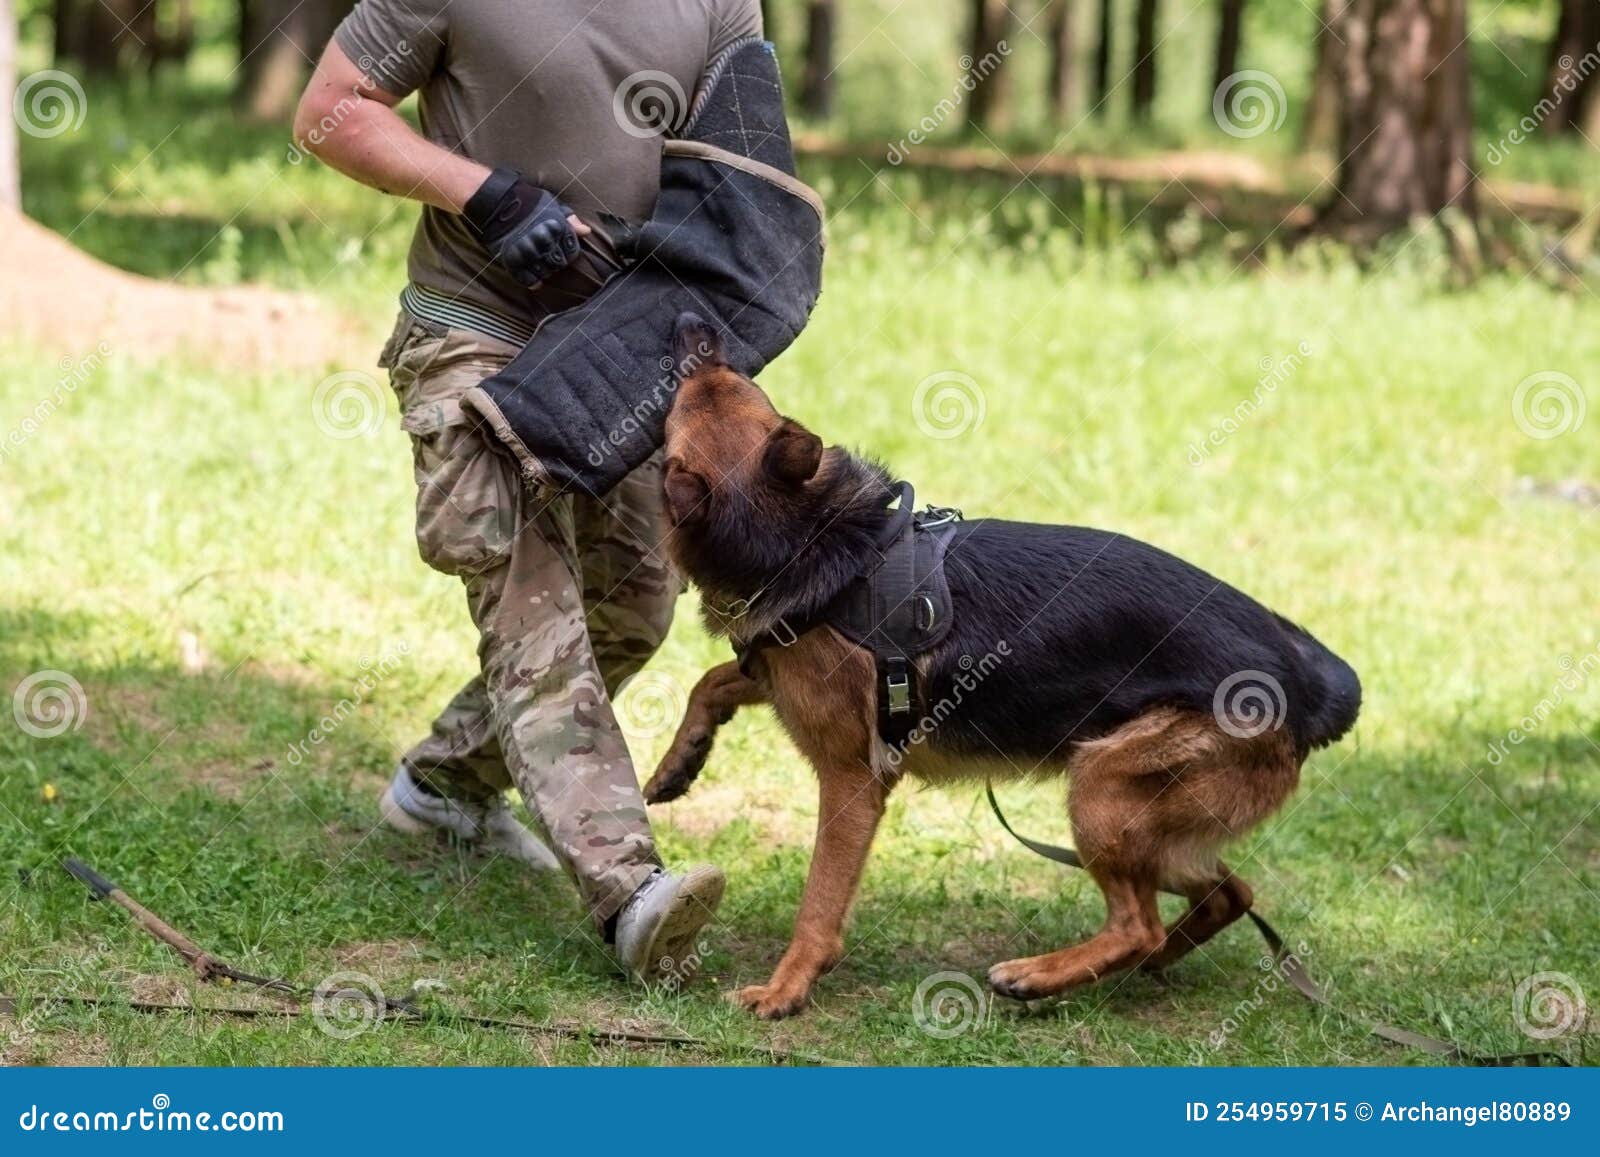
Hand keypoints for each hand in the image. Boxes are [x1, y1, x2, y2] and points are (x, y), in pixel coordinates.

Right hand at [463, 168, 591, 287]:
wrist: (496, 202)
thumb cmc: (527, 201)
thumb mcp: (552, 204)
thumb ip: (569, 219)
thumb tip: (586, 231)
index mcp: (557, 227)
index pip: (572, 253)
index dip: (566, 253)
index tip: (558, 248)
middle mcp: (544, 240)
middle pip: (558, 265)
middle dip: (554, 262)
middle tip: (545, 255)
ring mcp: (528, 251)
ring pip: (544, 273)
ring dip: (542, 270)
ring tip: (536, 261)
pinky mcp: (513, 260)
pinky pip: (528, 280)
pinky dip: (531, 280)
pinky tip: (530, 275)